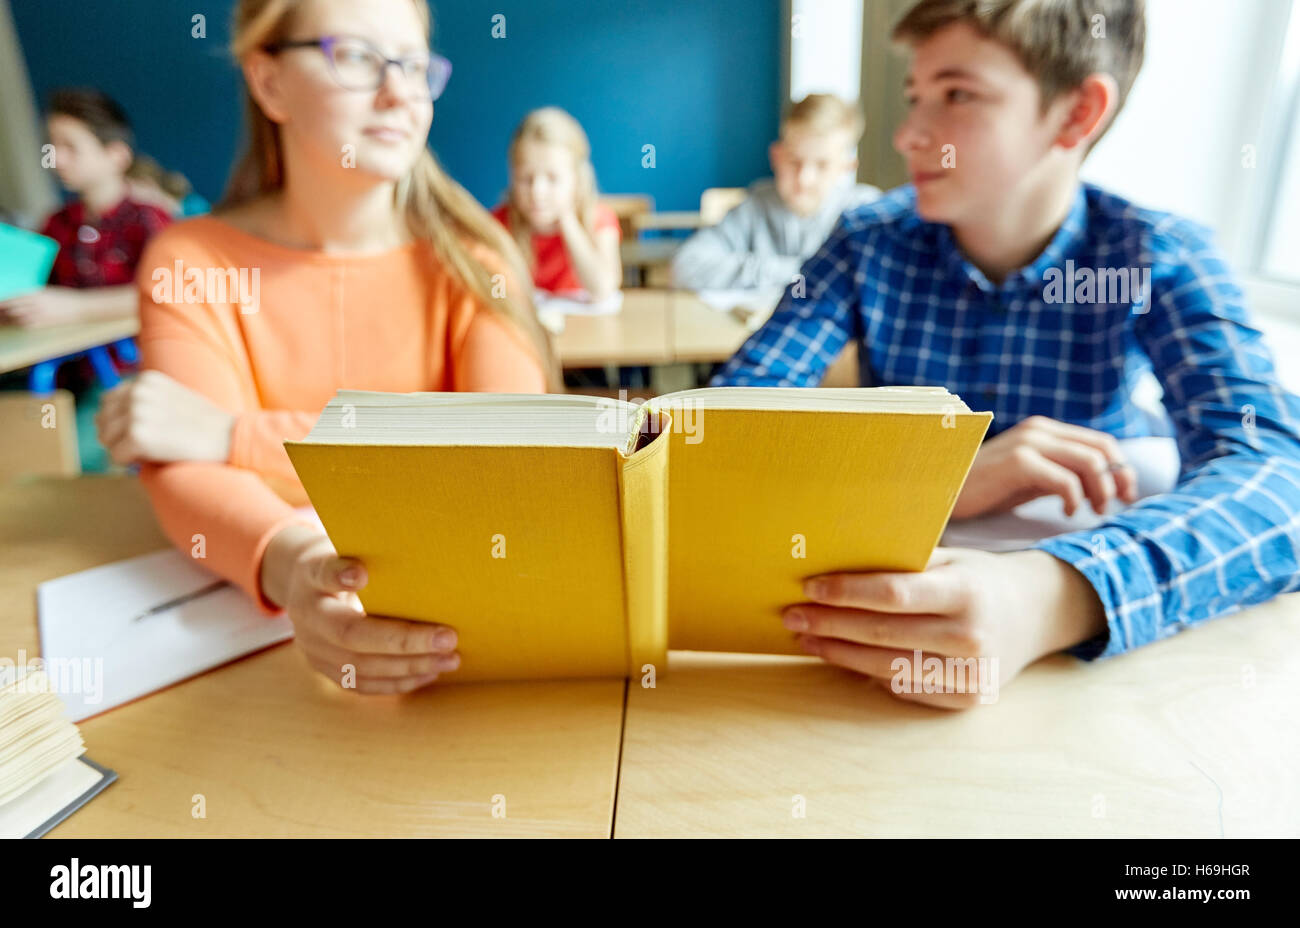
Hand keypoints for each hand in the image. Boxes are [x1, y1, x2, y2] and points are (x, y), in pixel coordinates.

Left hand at [0, 287, 87, 327]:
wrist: (82, 307)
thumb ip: (32, 294)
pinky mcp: (45, 323)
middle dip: (1, 313)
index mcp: (36, 294)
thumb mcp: (47, 292)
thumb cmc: (65, 297)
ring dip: (6, 320)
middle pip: (12, 310)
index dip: (1, 304)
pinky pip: (27, 325)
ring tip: (0, 321)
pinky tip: (13, 325)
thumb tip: (18, 298)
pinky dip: (17, 325)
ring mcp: (41, 315)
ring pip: (17, 319)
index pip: (12, 299)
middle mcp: (36, 304)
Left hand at [95, 369, 236, 464]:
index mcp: (145, 380)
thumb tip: (106, 418)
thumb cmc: (204, 424)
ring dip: (123, 450)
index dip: (120, 422)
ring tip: (149, 452)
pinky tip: (151, 458)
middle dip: (117, 437)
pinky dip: (129, 463)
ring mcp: (137, 413)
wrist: (229, 437)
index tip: (142, 433)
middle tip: (143, 447)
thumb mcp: (172, 398)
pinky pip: (116, 456)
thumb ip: (144, 400)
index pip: (109, 401)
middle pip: (102, 420)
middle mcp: (137, 392)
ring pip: (106, 439)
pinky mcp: (138, 436)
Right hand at [262, 525, 460, 693]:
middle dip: (403, 641)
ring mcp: (314, 650)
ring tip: (450, 659)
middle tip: (448, 638)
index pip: (323, 574)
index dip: (340, 575)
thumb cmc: (339, 561)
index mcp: (310, 579)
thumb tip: (407, 555)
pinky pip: (363, 684)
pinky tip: (430, 673)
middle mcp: (308, 619)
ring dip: (410, 666)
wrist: (305, 589)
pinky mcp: (327, 670)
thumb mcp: (344, 546)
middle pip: (352, 636)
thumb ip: (365, 553)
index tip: (361, 574)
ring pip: (361, 667)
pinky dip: (399, 682)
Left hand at [781, 548, 1106, 708]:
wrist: (1036, 614)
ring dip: (838, 653)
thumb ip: (902, 563)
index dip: (846, 592)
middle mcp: (969, 635)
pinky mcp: (964, 698)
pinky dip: (867, 674)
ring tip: (807, 639)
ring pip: (886, 667)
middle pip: (882, 633)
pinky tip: (841, 658)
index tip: (809, 587)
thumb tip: (834, 562)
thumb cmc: (979, 578)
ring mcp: (969, 673)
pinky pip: (903, 688)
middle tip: (792, 616)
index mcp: (965, 591)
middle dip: (829, 624)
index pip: (893, 594)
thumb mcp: (949, 559)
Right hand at [952, 415, 1138, 519]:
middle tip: (1117, 506)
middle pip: (1101, 450)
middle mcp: (1039, 430)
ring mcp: (1029, 443)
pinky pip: (1064, 479)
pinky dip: (1075, 498)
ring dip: (1101, 491)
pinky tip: (1069, 512)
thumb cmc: (985, 490)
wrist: (940, 491)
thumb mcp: (1029, 480)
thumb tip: (1101, 488)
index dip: (1121, 468)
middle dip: (1118, 480)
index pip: (1100, 442)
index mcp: (1044, 430)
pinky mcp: (1018, 462)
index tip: (1127, 495)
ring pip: (1089, 462)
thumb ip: (1060, 475)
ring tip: (1094, 511)